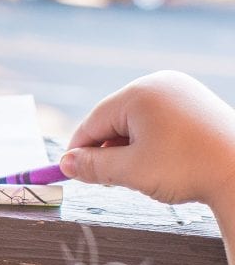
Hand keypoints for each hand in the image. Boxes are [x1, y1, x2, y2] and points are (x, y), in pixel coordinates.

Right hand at [60, 71, 234, 207]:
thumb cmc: (188, 168)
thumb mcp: (130, 171)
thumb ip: (93, 166)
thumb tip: (67, 164)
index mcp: (139, 92)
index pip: (94, 121)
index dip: (79, 149)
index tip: (71, 171)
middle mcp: (159, 83)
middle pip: (115, 119)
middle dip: (107, 149)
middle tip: (108, 180)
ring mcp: (181, 90)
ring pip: (138, 121)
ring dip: (130, 147)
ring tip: (141, 174)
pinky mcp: (197, 102)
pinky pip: (160, 119)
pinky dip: (152, 141)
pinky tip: (160, 163)